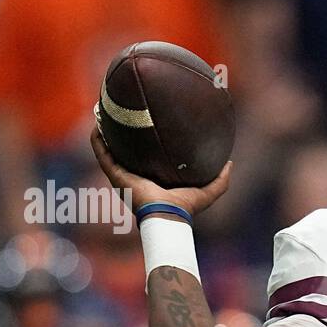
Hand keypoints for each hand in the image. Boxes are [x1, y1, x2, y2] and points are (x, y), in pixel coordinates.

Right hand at [89, 127, 231, 217]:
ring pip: (109, 149)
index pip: (148, 157)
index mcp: (154, 178)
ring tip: (104, 112)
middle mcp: (136, 175)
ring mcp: (123, 175)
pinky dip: (97, 140)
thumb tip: (229, 162)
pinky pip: (102, 154)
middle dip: (122, 133)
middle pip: (125, 150)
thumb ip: (221, 179)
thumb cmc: (186, 206)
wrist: (168, 214)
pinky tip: (97, 123)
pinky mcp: (115, 175)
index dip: (146, 142)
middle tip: (124, 113)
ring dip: (105, 132)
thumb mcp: (209, 190)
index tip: (148, 124)